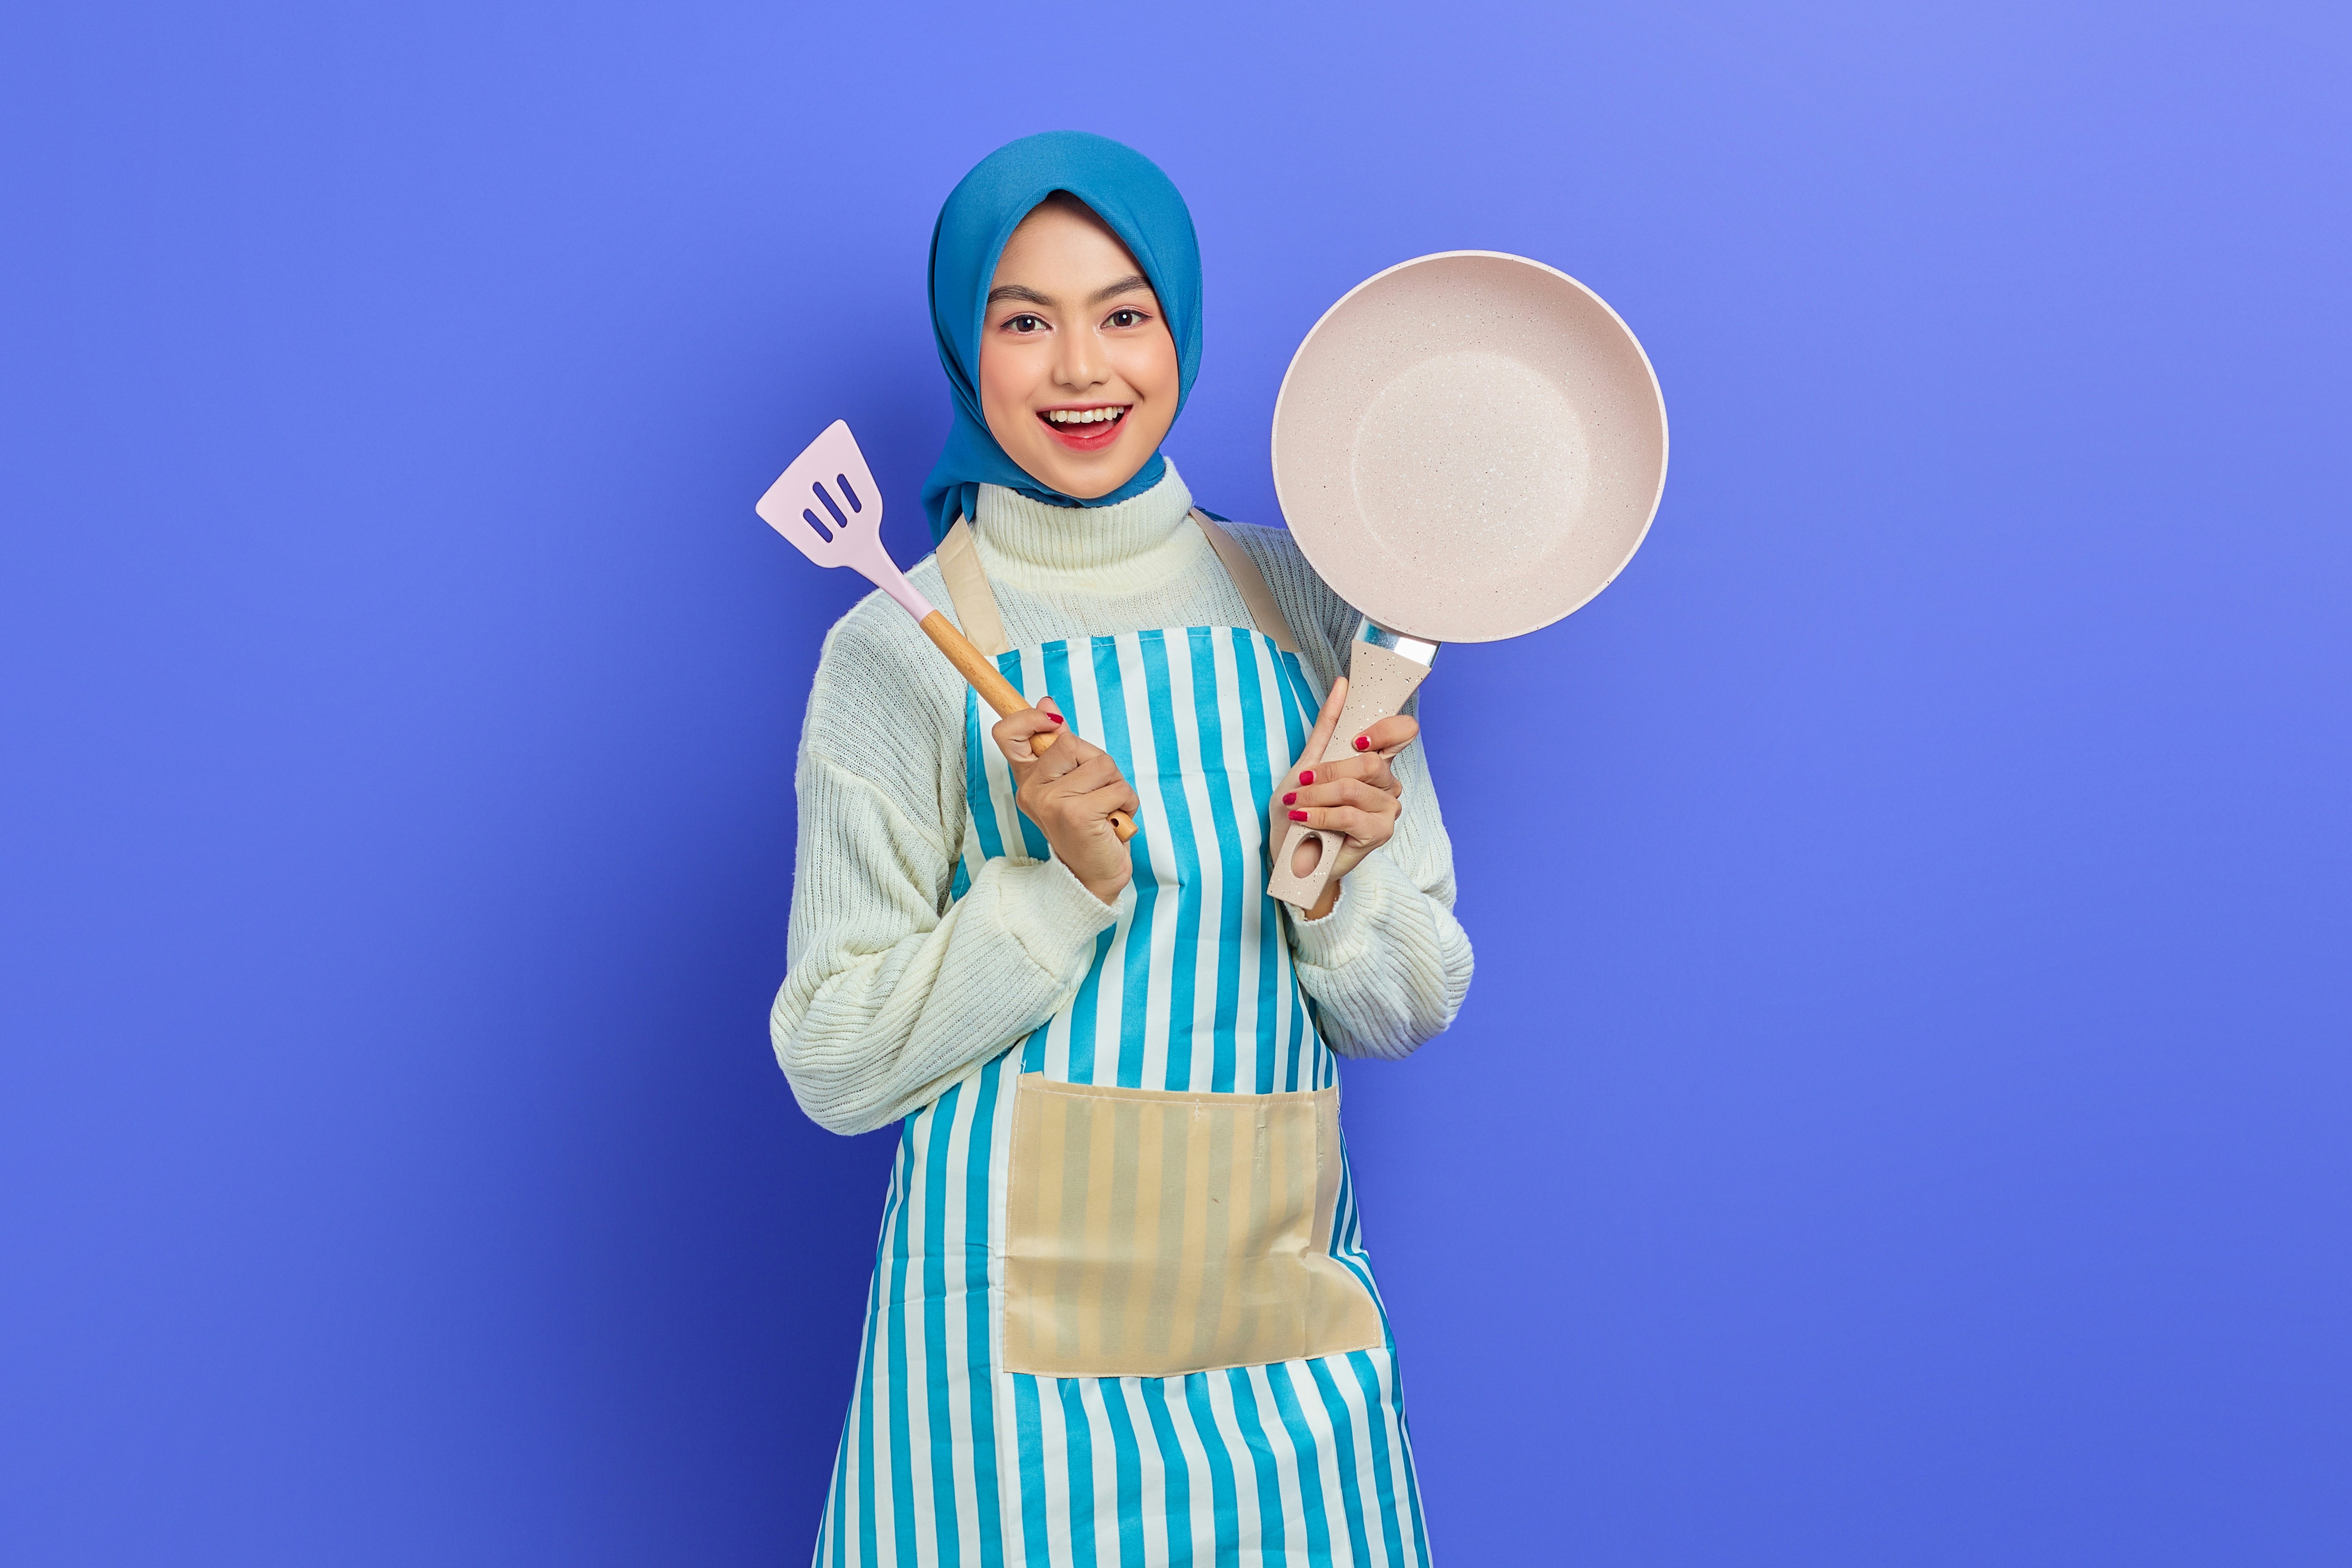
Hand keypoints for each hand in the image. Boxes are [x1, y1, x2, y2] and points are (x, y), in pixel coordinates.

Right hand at [993, 698, 1138, 904]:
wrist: (1092, 875)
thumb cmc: (1086, 826)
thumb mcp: (1070, 782)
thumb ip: (1059, 745)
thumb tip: (1047, 703)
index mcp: (1028, 778)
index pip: (1007, 734)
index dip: (1029, 717)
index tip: (1054, 722)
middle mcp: (1032, 790)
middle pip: (1070, 741)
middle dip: (1097, 762)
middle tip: (1095, 791)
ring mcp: (1052, 802)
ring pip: (1102, 763)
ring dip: (1116, 785)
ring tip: (1107, 808)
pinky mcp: (1077, 814)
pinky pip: (1118, 788)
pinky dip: (1127, 802)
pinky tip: (1114, 821)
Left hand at [1271, 677, 1416, 918]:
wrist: (1291, 857)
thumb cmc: (1300, 813)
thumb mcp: (1306, 764)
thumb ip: (1328, 727)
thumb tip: (1342, 685)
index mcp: (1375, 762)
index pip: (1403, 732)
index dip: (1386, 728)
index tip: (1356, 739)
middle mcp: (1387, 784)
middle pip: (1372, 762)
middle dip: (1329, 771)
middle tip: (1303, 782)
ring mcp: (1387, 810)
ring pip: (1355, 788)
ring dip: (1317, 795)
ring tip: (1296, 805)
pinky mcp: (1379, 834)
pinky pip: (1350, 815)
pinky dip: (1320, 814)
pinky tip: (1304, 819)